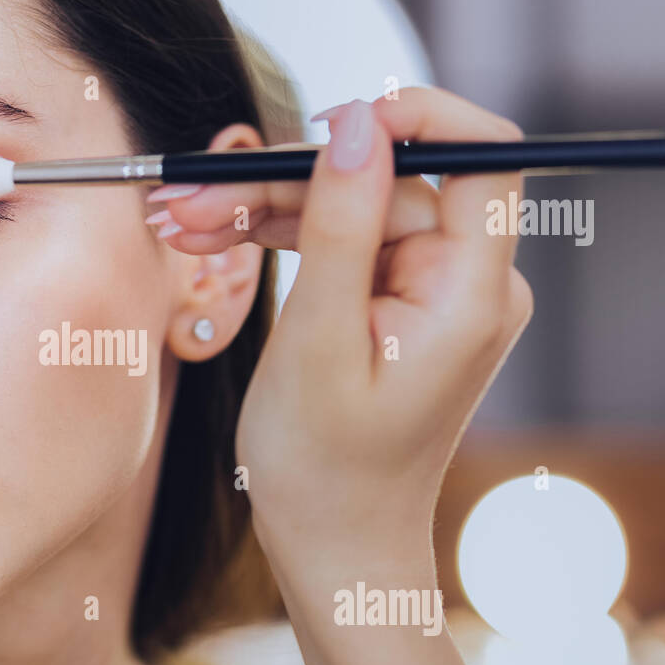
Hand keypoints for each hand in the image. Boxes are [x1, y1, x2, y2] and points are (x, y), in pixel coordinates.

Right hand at [155, 88, 532, 582]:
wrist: (335, 547)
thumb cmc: (325, 469)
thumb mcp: (318, 341)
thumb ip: (339, 225)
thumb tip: (358, 123)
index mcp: (471, 295)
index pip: (481, 156)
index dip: (413, 118)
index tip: (329, 123)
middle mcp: (468, 285)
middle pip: (389, 182)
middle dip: (289, 179)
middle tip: (194, 195)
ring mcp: (434, 294)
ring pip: (355, 208)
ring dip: (268, 207)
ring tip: (182, 221)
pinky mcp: (400, 304)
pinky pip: (346, 244)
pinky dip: (284, 237)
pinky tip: (214, 237)